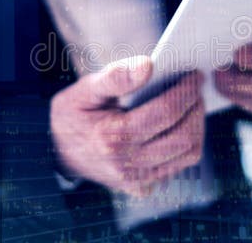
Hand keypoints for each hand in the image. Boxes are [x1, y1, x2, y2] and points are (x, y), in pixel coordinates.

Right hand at [50, 56, 204, 195]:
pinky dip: (186, 144)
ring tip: (192, 104)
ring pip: (188, 155)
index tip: (195, 75)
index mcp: (112, 138)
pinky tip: (179, 124)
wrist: (55, 153)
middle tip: (197, 88)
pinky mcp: (142, 186)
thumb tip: (148, 65)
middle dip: (196, 109)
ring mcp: (136, 179)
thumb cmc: (72, 116)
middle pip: (183, 137)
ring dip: (196, 127)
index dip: (185, 92)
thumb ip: (115, 77)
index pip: (165, 114)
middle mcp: (127, 164)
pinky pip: (178, 166)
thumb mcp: (83, 90)